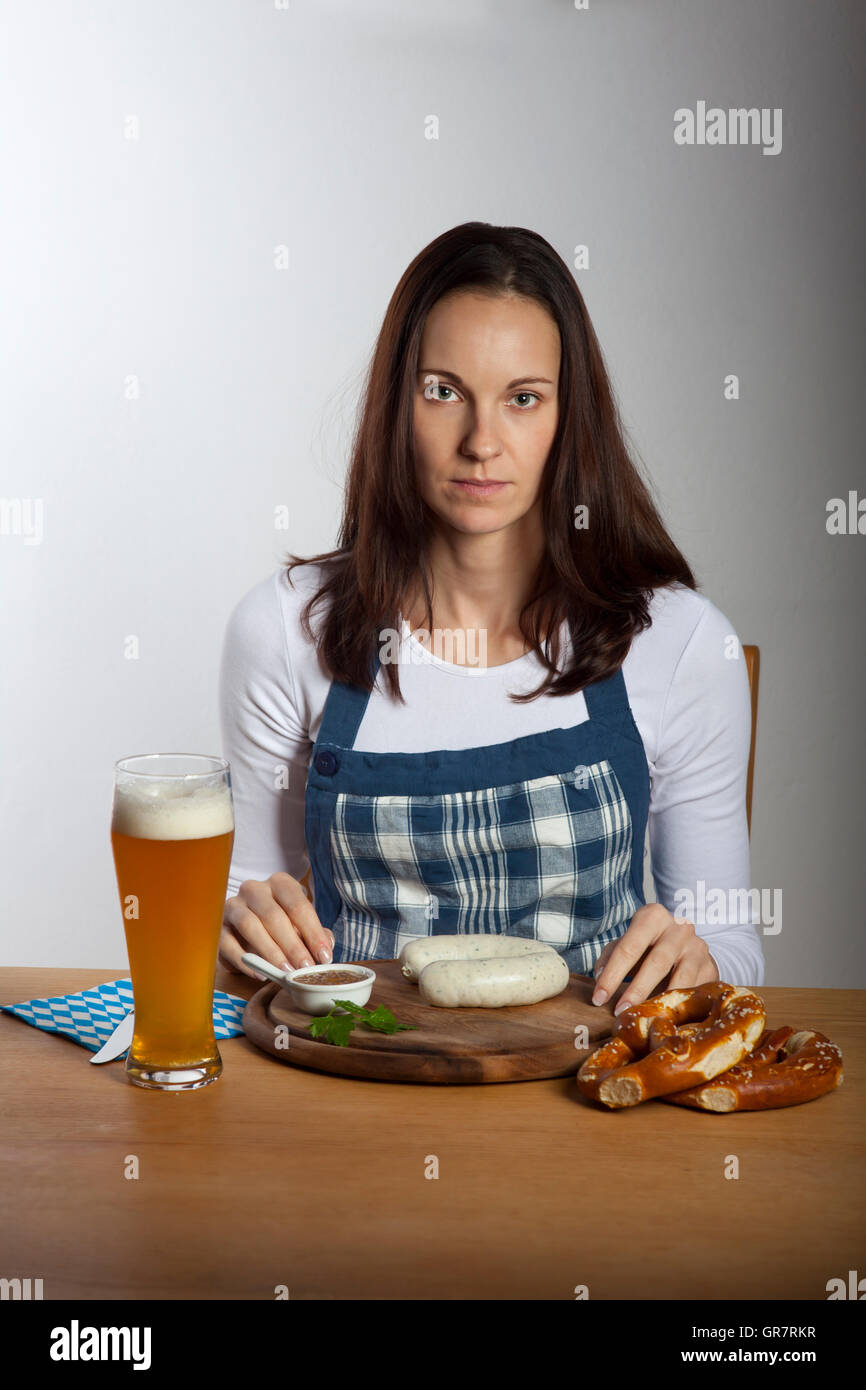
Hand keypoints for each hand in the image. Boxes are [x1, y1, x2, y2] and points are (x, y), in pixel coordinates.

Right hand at [219, 871, 334, 980]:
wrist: (247, 930)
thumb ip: (315, 935)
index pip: (297, 904)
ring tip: (285, 971)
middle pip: (273, 915)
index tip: (325, 956)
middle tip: (305, 967)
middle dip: (293, 944)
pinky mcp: (219, 927)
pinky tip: (260, 973)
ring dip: (270, 951)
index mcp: (279, 883)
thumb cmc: (281, 926)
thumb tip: (325, 948)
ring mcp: (233, 906)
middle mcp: (254, 889)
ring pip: (249, 925)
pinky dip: (245, 960)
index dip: (313, 932)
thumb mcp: (301, 926)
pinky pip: (228, 943)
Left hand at [590, 903, 719, 1014]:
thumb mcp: (628, 944)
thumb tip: (600, 977)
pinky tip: (667, 1017)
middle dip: (636, 990)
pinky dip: (680, 1005)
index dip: (612, 975)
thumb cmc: (648, 946)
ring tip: (645, 1017)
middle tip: (620, 1011)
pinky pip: (696, 990)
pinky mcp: (711, 967)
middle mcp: (678, 928)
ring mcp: (698, 947)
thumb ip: (611, 957)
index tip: (598, 998)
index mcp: (652, 917)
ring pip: (681, 977)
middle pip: (656, 962)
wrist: (687, 947)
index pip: (628, 947)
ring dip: (661, 1000)